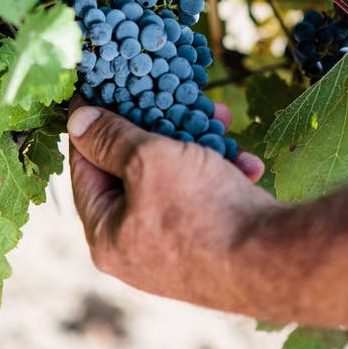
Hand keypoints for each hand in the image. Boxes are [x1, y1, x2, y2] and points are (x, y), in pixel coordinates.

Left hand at [68, 99, 275, 310]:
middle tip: (172, 95)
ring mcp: (172, 247)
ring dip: (197, 143)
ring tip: (220, 117)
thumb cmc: (199, 210)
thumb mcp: (147, 160)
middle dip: (159, 126)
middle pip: (133, 169)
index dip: (91, 123)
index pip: (84, 166)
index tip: (100, 88)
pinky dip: (222, 173)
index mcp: (105, 232)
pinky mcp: (208, 244)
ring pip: (175, 178)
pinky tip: (246, 162)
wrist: (269, 259)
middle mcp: (133, 245)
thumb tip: (77, 121)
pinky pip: (204, 198)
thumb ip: (110, 138)